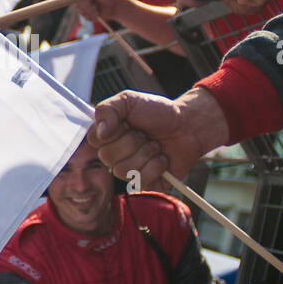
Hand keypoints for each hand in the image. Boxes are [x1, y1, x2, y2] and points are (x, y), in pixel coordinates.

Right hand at [71, 0, 123, 22]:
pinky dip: (92, 15)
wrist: (116, 6)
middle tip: (94, 4)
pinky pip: (86, 17)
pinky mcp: (87, 15)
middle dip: (85, 4)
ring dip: (90, 10)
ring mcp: (84, 8)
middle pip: (76, 3)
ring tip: (97, 8)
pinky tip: (98, 13)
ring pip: (81, 11)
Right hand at [87, 85, 229, 188]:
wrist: (188, 126)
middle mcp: (115, 155)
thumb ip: (108, 109)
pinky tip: (163, 158)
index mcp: (108, 136)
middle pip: (107, 157)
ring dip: (145, 153)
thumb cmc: (159, 112)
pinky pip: (141, 181)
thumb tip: (101, 132)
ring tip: (156, 145)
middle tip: (145, 133)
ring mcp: (129, 171)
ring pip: (123, 171)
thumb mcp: (129, 100)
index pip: (94, 141)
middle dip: (132, 141)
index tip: (126, 123)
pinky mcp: (146, 183)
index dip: (112, 132)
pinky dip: (156, 166)